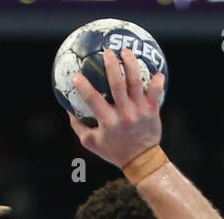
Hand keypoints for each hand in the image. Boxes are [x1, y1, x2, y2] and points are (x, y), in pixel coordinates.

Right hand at [68, 48, 164, 167]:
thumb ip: (78, 126)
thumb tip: (67, 108)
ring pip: (136, 83)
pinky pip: (156, 92)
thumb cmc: (113, 151)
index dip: (83, 86)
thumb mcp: (91, 142)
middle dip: (111, 65)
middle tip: (107, 52)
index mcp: (108, 121)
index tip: (76, 75)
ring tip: (126, 51)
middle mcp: (124, 114)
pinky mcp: (152, 111)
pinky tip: (156, 70)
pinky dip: (157, 80)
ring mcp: (139, 111)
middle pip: (117, 84)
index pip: (93, 100)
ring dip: (131, 64)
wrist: (140, 161)